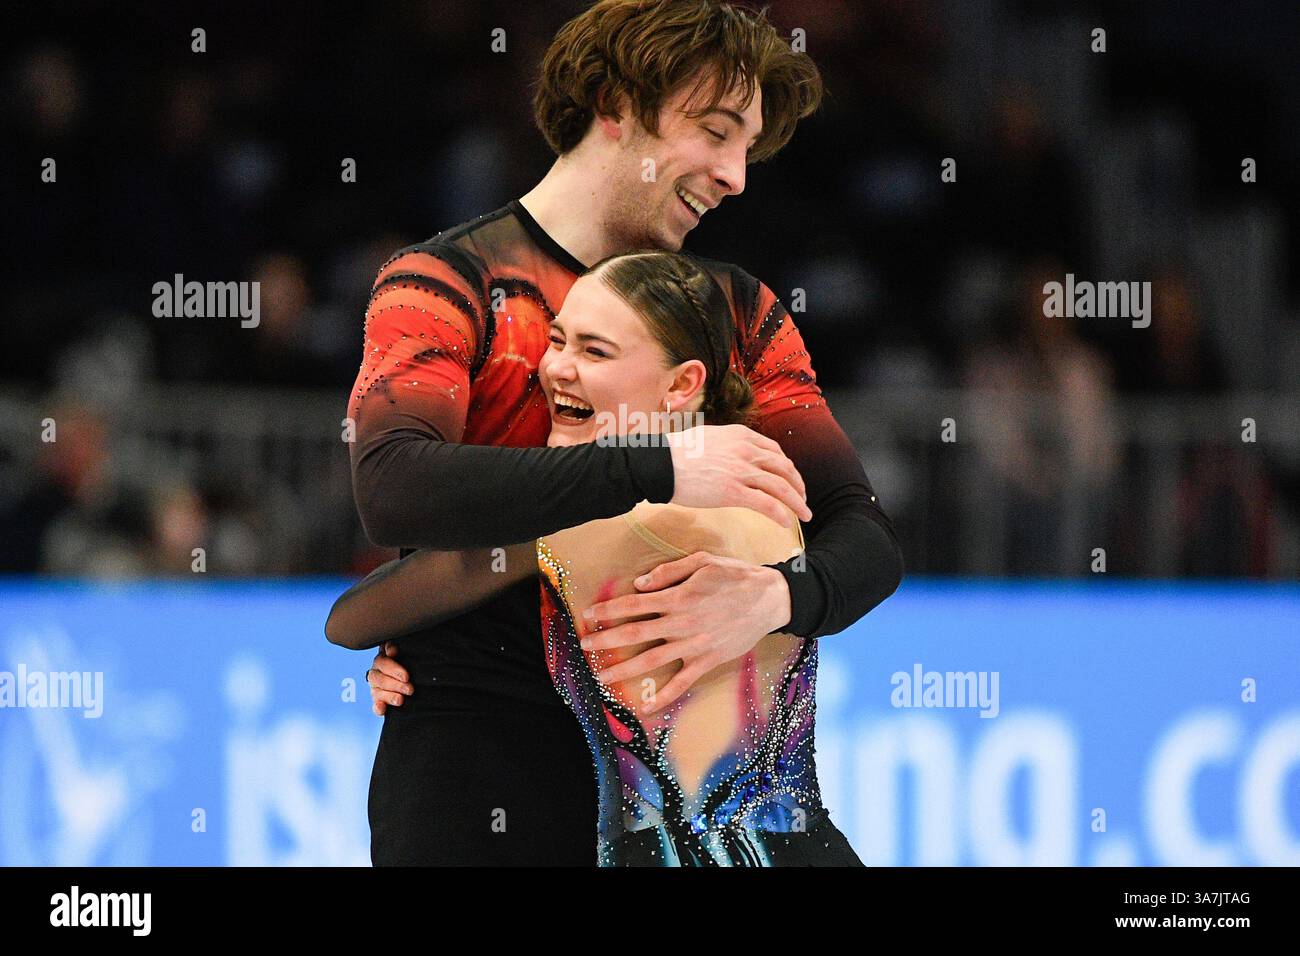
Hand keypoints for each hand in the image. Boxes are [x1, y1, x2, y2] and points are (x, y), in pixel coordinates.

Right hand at [367, 641, 413, 715]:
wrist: (413, 678)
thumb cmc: (411, 663)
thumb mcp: (406, 654)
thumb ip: (395, 649)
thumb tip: (392, 650)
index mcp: (383, 659)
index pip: (383, 661)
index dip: (393, 668)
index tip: (406, 676)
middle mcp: (377, 672)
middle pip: (380, 678)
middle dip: (395, 684)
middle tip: (410, 689)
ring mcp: (376, 687)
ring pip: (376, 691)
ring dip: (389, 696)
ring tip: (400, 700)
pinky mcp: (378, 701)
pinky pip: (375, 705)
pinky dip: (378, 707)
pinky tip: (382, 709)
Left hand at [578, 551, 791, 714]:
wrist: (769, 599)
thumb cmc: (735, 576)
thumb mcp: (703, 561)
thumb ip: (669, 572)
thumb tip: (640, 584)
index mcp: (678, 596)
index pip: (634, 604)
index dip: (608, 609)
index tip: (589, 613)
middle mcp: (682, 622)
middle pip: (635, 633)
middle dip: (606, 640)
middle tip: (585, 646)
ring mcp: (694, 644)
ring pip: (652, 660)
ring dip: (624, 670)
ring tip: (602, 678)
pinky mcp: (708, 661)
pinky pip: (682, 682)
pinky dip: (664, 696)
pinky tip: (646, 707)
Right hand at [665, 424, 810, 527]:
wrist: (660, 464)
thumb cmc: (677, 453)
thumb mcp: (709, 437)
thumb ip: (728, 444)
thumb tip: (732, 454)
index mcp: (741, 435)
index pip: (775, 451)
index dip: (787, 467)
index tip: (790, 478)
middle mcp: (746, 450)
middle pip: (784, 468)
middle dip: (798, 485)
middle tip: (803, 499)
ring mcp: (741, 471)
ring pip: (781, 487)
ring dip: (797, 502)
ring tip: (804, 514)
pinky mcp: (733, 492)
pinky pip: (767, 504)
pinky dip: (781, 514)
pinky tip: (786, 523)